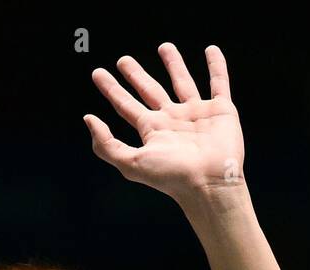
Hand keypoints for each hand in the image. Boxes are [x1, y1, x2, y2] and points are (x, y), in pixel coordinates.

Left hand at [85, 43, 243, 204]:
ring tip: (163, 46)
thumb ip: (107, 145)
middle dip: (135, 75)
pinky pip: (219, 83)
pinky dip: (217, 66)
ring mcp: (196, 114)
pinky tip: (211, 50)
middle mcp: (172, 121)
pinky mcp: (221, 110)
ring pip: (182, 82)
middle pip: (149, 91)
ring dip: (174, 64)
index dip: (111, 90)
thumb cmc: (171, 177)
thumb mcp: (131, 163)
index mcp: (152, 131)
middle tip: (122, 60)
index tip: (97, 73)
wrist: (208, 183)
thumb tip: (88, 119)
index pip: (126, 106)